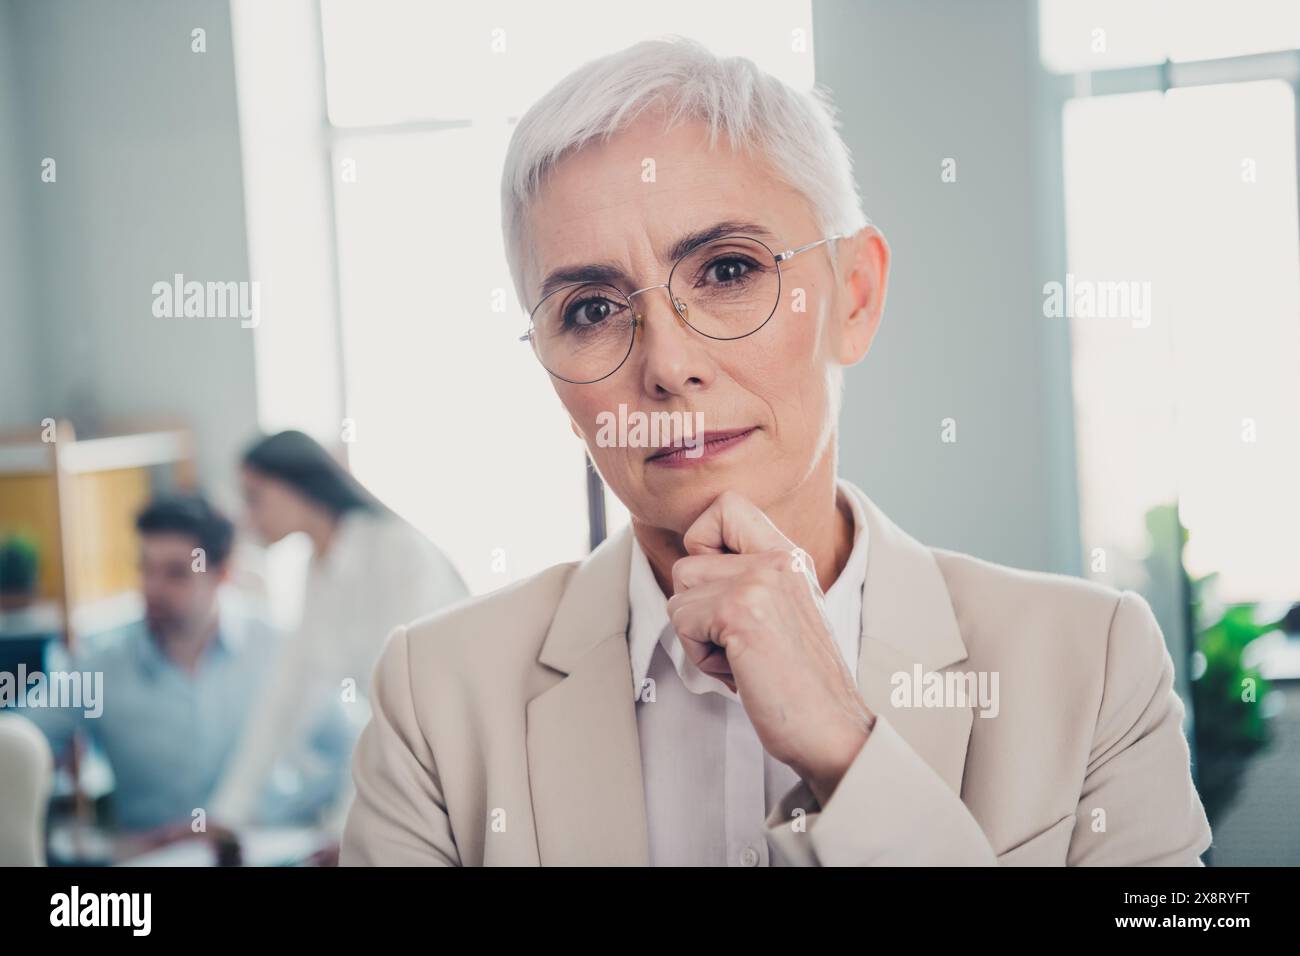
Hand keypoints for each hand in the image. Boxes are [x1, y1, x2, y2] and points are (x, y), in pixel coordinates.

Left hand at [666, 490, 874, 805]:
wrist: (831, 729)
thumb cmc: (800, 683)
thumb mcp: (782, 611)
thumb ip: (748, 579)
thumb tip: (689, 567)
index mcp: (789, 556)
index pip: (725, 506)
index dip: (702, 542)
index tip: (720, 587)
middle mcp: (778, 558)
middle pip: (686, 562)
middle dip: (697, 611)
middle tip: (739, 642)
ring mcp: (759, 581)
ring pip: (679, 593)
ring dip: (698, 637)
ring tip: (741, 657)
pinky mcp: (739, 611)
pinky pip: (682, 622)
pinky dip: (701, 657)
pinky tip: (740, 670)